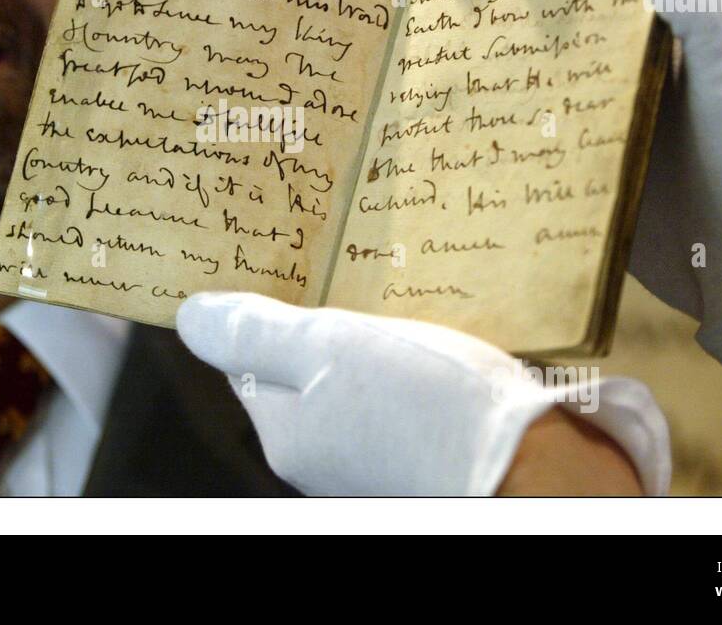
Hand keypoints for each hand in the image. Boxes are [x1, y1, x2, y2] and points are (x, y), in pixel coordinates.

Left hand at [176, 292, 669, 495]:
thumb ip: (256, 332)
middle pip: (301, 366)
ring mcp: (375, 453)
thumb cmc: (423, 409)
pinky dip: (406, 355)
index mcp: (285, 430)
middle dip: (313, 312)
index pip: (248, 356)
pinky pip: (401, 389)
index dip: (256, 301)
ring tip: (385, 277)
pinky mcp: (427, 446)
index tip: (271, 252)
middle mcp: (322, 451)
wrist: (534, 470)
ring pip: (354, 376)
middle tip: (333, 251)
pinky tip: (427, 323)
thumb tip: (188, 315)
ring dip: (364, 331)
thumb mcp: (326, 350)